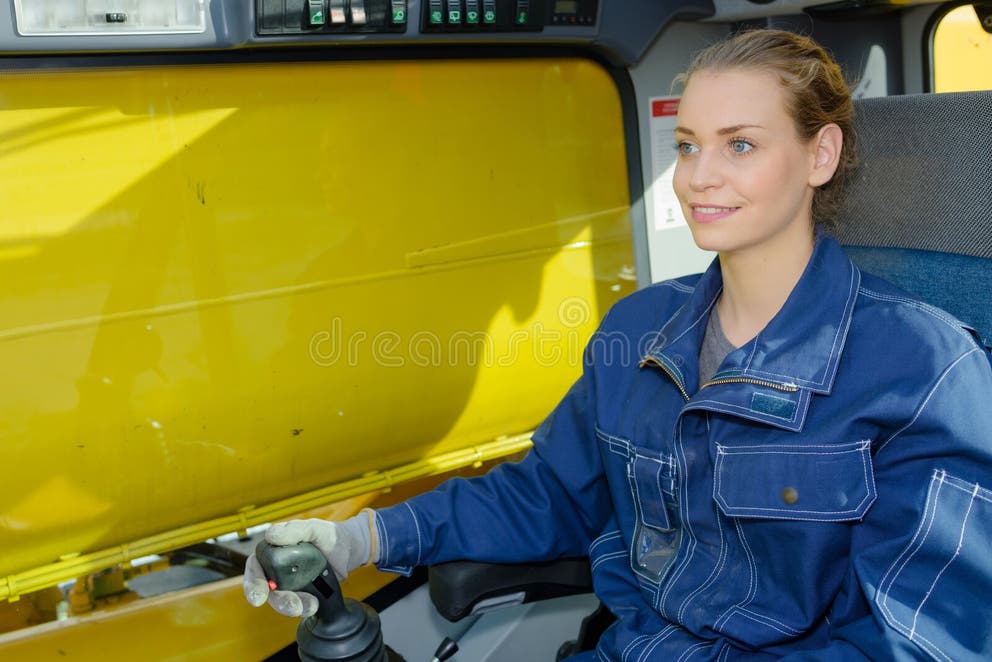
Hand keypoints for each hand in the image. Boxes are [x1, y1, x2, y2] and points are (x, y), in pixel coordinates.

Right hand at [243, 512, 373, 616]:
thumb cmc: (327, 535)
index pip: (255, 567)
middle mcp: (277, 569)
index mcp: (273, 551)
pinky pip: (298, 606)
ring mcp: (289, 584)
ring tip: (311, 605)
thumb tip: (270, 535)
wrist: (349, 549)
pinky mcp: (303, 594)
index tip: (259, 595)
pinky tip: (315, 605)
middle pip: (267, 590)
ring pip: (282, 600)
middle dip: (278, 601)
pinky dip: (305, 608)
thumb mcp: (314, 528)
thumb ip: (294, 530)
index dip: (253, 583)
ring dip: (293, 607)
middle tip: (292, 606)